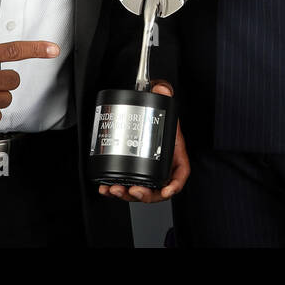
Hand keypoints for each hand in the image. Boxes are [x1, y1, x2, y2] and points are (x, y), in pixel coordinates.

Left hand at [98, 81, 189, 202]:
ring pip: (139, 191)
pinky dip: (114, 190)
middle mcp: (160, 167)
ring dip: (127, 194)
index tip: (166, 191)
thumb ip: (163, 91)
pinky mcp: (131, 170)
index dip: (174, 186)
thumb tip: (161, 89)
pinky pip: (125, 184)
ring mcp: (145, 170)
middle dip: (144, 194)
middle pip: (156, 190)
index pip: (179, 175)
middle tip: (133, 190)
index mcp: (174, 155)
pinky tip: (105, 188)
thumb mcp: (162, 99)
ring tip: (114, 189)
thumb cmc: (158, 112)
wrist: (144, 111)